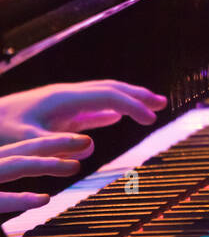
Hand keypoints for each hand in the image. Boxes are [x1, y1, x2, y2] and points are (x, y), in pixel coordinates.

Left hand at [0, 80, 166, 147]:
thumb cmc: (0, 132)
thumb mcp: (25, 142)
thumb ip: (55, 146)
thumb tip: (90, 147)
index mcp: (63, 98)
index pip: (107, 97)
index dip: (132, 106)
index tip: (152, 119)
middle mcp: (67, 96)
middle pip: (110, 89)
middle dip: (137, 95)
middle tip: (163, 104)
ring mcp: (63, 103)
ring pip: (102, 97)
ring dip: (127, 101)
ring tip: (150, 107)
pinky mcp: (57, 114)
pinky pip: (90, 110)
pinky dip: (108, 112)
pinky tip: (116, 118)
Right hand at [0, 133, 94, 213]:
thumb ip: (8, 174)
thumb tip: (33, 193)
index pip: (24, 149)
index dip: (52, 143)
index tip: (81, 140)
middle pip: (24, 150)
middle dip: (56, 143)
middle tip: (88, 141)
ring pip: (15, 165)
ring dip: (46, 164)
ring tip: (75, 166)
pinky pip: (0, 200)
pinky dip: (21, 199)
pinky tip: (45, 199)